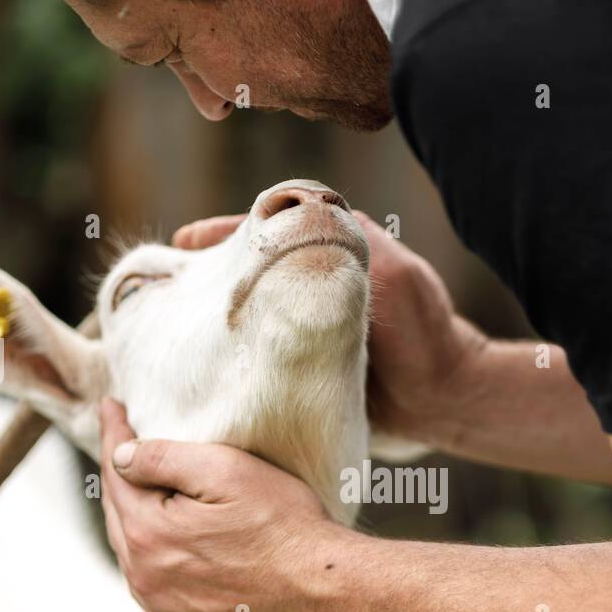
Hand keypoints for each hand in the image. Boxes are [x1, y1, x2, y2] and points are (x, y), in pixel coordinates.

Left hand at [98, 398, 338, 611]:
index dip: (113, 434)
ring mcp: (161, 606)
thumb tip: (120, 455)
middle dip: (120, 476)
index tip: (111, 405)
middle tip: (121, 441)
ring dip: (132, 516)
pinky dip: (151, 554)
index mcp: (148, 534)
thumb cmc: (284, 525)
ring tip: (137, 486)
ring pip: (132, 549)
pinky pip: (151, 581)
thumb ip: (163, 458)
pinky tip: (163, 539)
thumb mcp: (227, 471)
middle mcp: (144, 577)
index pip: (117, 474)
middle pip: (118, 513)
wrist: (323, 589)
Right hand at [171, 210, 488, 447]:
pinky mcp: (303, 371)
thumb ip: (354, 236)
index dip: (224, 236)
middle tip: (170, 286)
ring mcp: (305, 332)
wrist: (441, 399)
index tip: (184, 244)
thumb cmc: (424, 333)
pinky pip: (259, 358)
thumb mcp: (393, 272)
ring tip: (176, 324)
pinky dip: (233, 358)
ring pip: (250, 315)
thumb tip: (303, 212)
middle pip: (250, 274)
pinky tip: (206, 364)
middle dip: (211, 276)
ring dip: (217, 319)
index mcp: (330, 258)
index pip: (266, 234)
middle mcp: (313, 291)